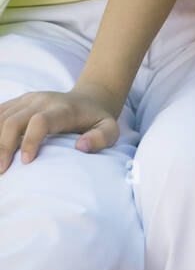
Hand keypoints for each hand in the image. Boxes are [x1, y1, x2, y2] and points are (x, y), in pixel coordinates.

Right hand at [0, 86, 121, 171]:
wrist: (90, 98)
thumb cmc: (98, 120)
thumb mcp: (110, 130)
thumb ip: (101, 139)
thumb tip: (81, 147)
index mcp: (63, 109)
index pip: (40, 121)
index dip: (30, 141)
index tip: (26, 162)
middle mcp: (43, 100)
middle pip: (14, 120)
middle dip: (3, 146)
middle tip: (2, 171)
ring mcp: (30, 98)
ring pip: (2, 115)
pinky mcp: (22, 100)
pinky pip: (0, 111)